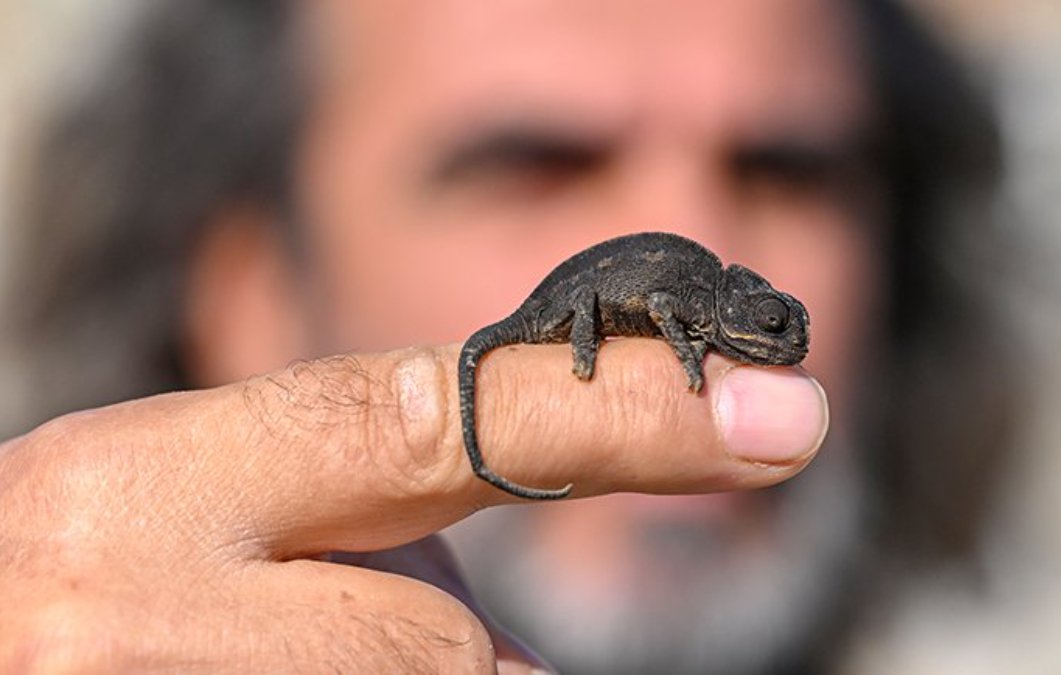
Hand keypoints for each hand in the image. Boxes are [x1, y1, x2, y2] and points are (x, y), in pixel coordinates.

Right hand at [0, 340, 826, 672]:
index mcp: (149, 487)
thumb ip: (351, 504)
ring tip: (268, 649)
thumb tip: (497, 610)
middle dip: (446, 658)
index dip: (618, 420)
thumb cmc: (82, 567)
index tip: (788, 415)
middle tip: (380, 643)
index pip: (427, 426)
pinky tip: (277, 667)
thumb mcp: (186, 496)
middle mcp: (135, 616)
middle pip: (432, 652)